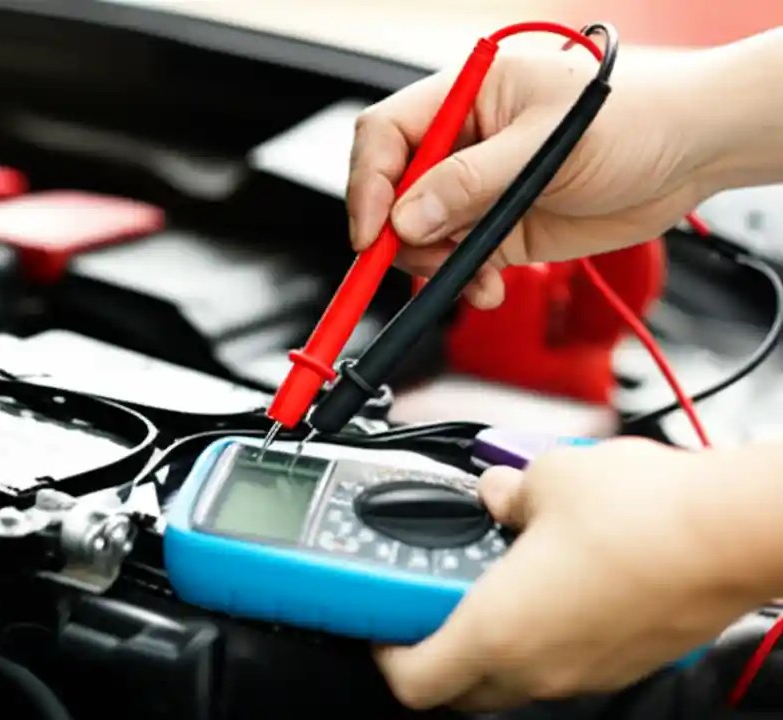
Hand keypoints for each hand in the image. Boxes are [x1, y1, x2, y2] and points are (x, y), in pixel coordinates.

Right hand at [348, 48, 721, 309]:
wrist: (692, 152)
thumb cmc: (633, 118)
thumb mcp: (546, 146)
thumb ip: (470, 183)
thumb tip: (406, 218)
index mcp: (465, 98)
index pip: (386, 135)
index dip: (369, 183)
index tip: (374, 231)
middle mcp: (463, 143)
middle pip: (393, 191)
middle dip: (399, 235)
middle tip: (424, 261)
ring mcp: (478, 189)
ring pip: (420, 236)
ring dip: (436, 266)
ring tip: (473, 277)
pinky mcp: (500, 228)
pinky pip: (458, 261)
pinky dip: (463, 281)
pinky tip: (489, 286)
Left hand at [374, 439, 761, 711]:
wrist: (733, 533)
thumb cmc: (642, 515)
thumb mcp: (543, 477)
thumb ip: (504, 492)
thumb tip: (498, 493)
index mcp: (497, 632)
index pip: (413, 681)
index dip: (386, 653)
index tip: (383, 621)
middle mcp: (537, 669)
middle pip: (460, 688)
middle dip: (434, 649)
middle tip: (429, 598)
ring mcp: (584, 674)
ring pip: (513, 677)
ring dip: (490, 639)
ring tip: (494, 578)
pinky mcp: (622, 664)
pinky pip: (561, 662)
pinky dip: (542, 633)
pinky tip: (554, 580)